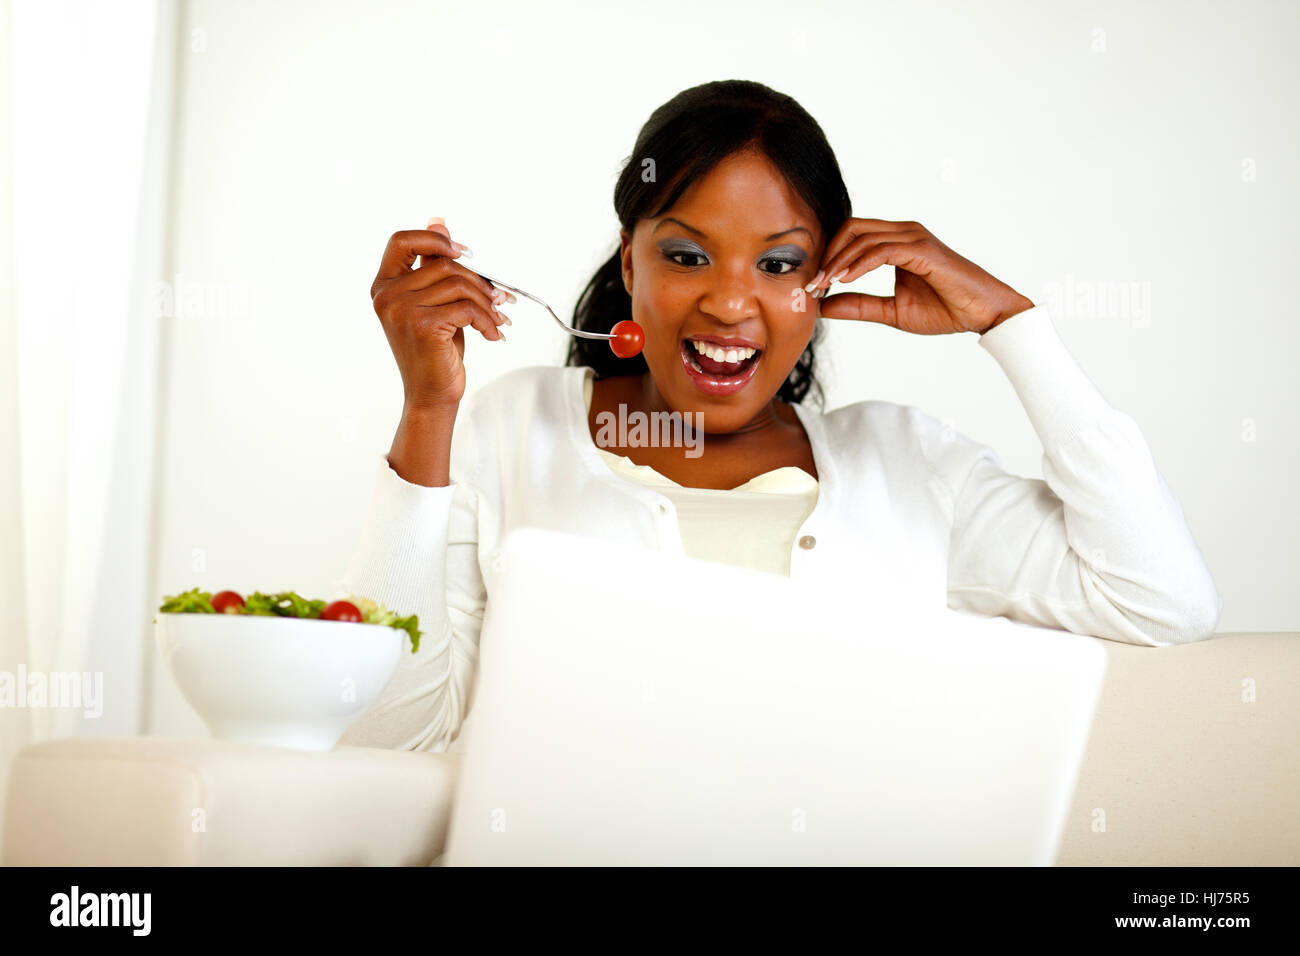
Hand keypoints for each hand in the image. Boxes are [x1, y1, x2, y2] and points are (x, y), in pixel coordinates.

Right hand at [369, 218, 513, 409]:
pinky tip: (493, 334)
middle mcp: (387, 295)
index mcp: (384, 285)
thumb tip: (438, 221)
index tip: (464, 253)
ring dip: (488, 303)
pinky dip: (488, 320)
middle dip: (480, 281)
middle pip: (445, 264)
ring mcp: (401, 309)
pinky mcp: (422, 325)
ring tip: (499, 319)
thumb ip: (432, 266)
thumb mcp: (434, 302)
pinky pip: (467, 307)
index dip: (434, 238)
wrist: (431, 395)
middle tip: (501, 299)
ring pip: (459, 284)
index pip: (402, 240)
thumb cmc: (435, 351)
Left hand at [808, 219, 1034, 334]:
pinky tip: (845, 280)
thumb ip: (858, 306)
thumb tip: (823, 306)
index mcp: (897, 242)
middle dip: (828, 254)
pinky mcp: (923, 250)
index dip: (828, 256)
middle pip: (852, 228)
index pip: (852, 235)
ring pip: (863, 237)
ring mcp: (914, 238)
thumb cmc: (945, 309)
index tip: (813, 285)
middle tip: (814, 283)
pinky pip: (882, 250)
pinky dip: (859, 264)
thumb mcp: (891, 311)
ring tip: (824, 285)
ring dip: (839, 262)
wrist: (982, 314)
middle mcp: (904, 233)